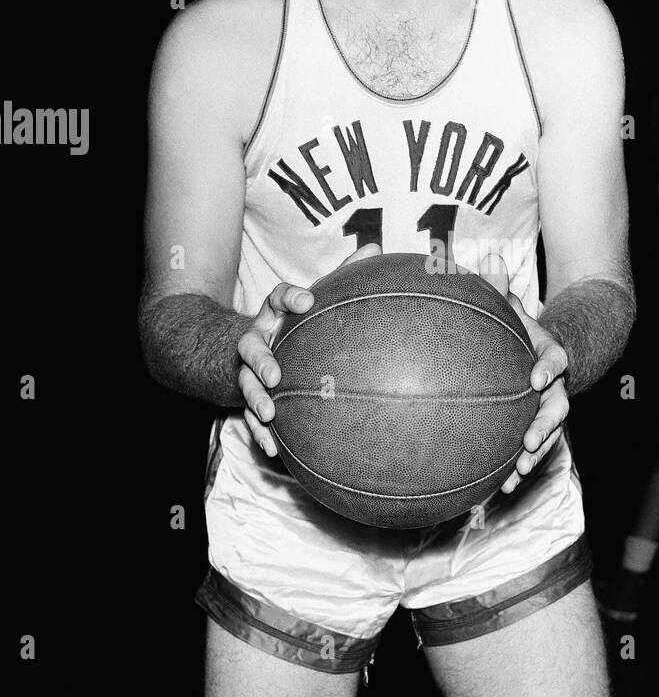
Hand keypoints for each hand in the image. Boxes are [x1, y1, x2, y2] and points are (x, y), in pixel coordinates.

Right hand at [238, 243, 382, 454]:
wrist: (247, 351)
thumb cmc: (295, 324)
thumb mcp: (313, 300)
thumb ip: (342, 275)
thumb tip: (376, 248)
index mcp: (274, 314)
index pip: (276, 297)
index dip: (289, 298)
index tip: (307, 301)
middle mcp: (256, 339)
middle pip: (250, 346)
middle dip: (260, 360)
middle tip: (275, 375)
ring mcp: (246, 370)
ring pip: (244, 383)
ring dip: (254, 399)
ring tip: (269, 413)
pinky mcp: (245, 396)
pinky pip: (248, 416)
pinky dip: (260, 432)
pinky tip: (274, 448)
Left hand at [477, 252, 569, 495]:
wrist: (546, 354)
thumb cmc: (520, 329)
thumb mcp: (512, 307)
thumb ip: (501, 289)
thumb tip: (490, 258)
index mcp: (551, 356)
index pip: (556, 360)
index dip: (550, 368)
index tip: (537, 377)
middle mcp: (555, 387)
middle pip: (558, 408)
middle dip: (546, 425)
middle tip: (531, 439)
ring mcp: (548, 411)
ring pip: (548, 436)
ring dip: (536, 455)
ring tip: (519, 473)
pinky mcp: (535, 429)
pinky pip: (529, 452)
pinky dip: (518, 469)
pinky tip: (499, 491)